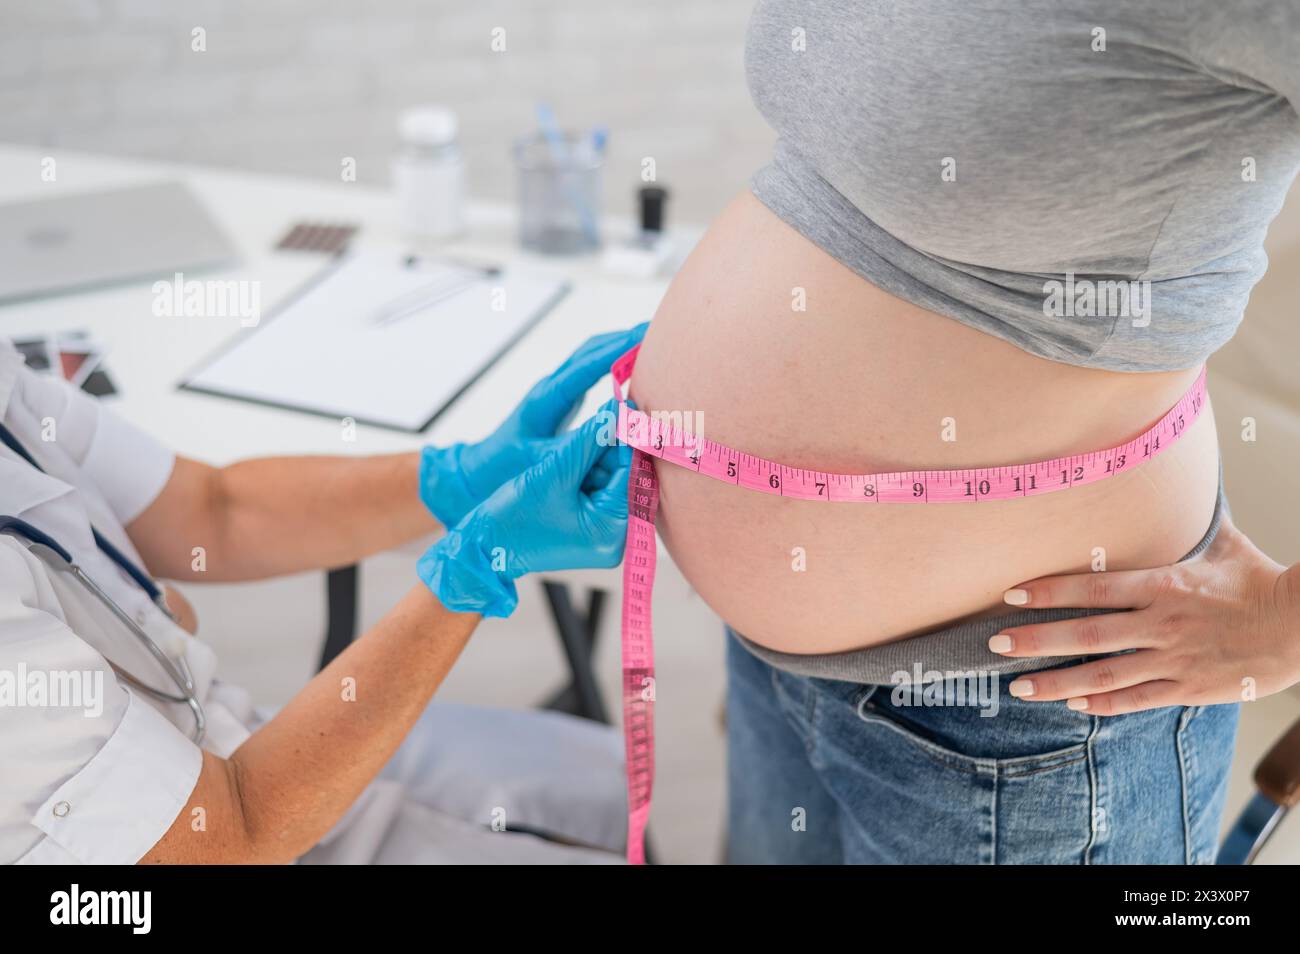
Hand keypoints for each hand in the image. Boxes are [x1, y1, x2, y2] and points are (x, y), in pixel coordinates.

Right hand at [417, 402, 627, 617]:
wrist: (485, 546)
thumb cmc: (514, 516)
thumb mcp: (554, 472)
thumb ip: (589, 441)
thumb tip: (617, 412)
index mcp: (611, 531)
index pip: (630, 474)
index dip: (626, 437)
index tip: (623, 405)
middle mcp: (616, 539)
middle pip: (624, 479)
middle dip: (611, 448)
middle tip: (608, 412)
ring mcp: (604, 537)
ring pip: (610, 483)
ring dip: (597, 458)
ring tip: (585, 437)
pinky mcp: (591, 531)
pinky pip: (598, 494)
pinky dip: (587, 474)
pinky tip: (573, 457)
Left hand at [419, 323, 646, 527]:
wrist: (478, 473)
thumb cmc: (504, 469)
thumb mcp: (540, 462)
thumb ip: (577, 448)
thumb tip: (617, 434)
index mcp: (546, 399)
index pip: (586, 366)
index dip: (617, 350)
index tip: (646, 336)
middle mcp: (552, 388)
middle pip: (592, 351)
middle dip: (626, 339)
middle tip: (661, 330)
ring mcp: (558, 391)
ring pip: (593, 358)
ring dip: (623, 348)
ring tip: (657, 342)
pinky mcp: (564, 400)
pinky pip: (594, 374)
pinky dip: (617, 366)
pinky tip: (639, 369)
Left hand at [988, 516, 1299, 714]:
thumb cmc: (1262, 583)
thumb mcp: (1223, 546)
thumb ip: (1187, 525)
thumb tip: (1170, 485)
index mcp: (1164, 585)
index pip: (1093, 587)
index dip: (1049, 592)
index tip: (1011, 595)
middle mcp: (1162, 623)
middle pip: (1087, 634)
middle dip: (1036, 640)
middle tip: (995, 645)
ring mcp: (1175, 659)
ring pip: (1104, 675)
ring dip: (1057, 682)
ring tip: (1018, 687)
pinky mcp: (1190, 688)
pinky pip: (1137, 699)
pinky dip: (1102, 704)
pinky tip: (1072, 706)